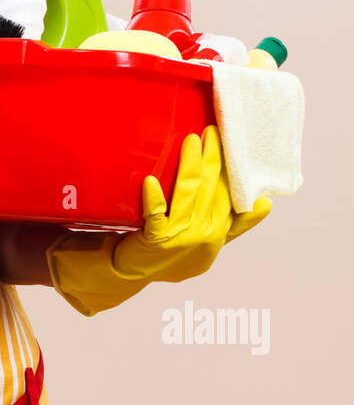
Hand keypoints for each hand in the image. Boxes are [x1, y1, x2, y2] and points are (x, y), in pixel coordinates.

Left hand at [112, 125, 270, 284]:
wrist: (137, 273)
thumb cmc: (172, 253)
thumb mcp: (211, 241)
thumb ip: (237, 223)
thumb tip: (266, 203)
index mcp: (218, 229)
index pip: (230, 193)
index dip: (231, 168)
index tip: (233, 142)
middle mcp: (203, 232)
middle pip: (211, 189)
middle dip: (213, 158)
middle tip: (212, 130)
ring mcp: (180, 237)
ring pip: (187, 195)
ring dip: (190, 167)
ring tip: (191, 141)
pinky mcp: (155, 241)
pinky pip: (155, 216)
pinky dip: (153, 198)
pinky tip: (150, 181)